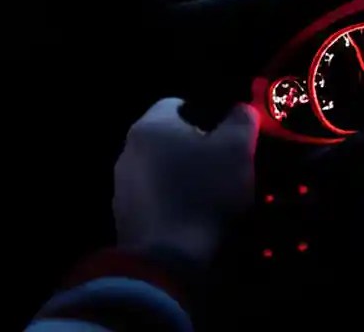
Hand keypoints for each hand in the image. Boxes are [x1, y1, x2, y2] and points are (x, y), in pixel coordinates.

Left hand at [113, 98, 258, 265]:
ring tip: (211, 198)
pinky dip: (173, 204)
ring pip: (162, 170)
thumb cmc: (203, 193)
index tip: (228, 140)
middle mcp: (128, 151)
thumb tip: (241, 111)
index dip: (208, 117)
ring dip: (183, 178)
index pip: (179, 104)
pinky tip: (192, 219)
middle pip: (169, 139)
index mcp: (150, 127)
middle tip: (225, 169)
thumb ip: (241, 120)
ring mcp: (122, 186)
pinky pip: (155, 199)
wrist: (168, 259)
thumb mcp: (237, 149)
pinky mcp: (124, 217)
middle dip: (197, 150)